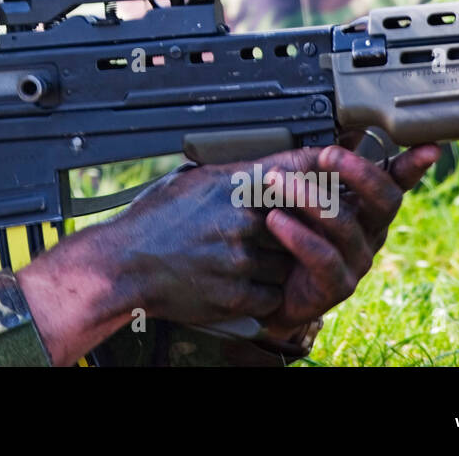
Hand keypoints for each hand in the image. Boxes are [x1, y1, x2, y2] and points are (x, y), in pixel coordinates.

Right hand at [20, 148, 317, 363]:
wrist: (124, 265)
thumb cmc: (154, 222)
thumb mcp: (192, 182)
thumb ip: (233, 175)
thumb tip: (268, 167)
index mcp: (229, 186)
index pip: (289, 170)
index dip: (318, 166)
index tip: (334, 164)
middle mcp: (239, 218)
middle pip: (295, 221)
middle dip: (286, 229)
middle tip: (265, 231)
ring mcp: (239, 257)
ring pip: (286, 260)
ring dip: (272, 263)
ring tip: (239, 259)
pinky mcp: (235, 293)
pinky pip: (271, 293)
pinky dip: (260, 292)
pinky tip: (235, 281)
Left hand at [261, 142, 439, 331]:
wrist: (262, 282)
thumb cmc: (281, 229)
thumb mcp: (295, 189)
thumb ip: (315, 163)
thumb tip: (340, 131)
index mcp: (364, 205)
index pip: (395, 182)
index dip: (413, 166)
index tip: (429, 148)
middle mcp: (369, 231)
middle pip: (385, 200)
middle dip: (358, 172)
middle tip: (326, 155)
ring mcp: (357, 260)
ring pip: (345, 223)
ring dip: (307, 196)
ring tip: (276, 181)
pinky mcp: (337, 286)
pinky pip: (323, 257)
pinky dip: (297, 234)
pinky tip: (274, 219)